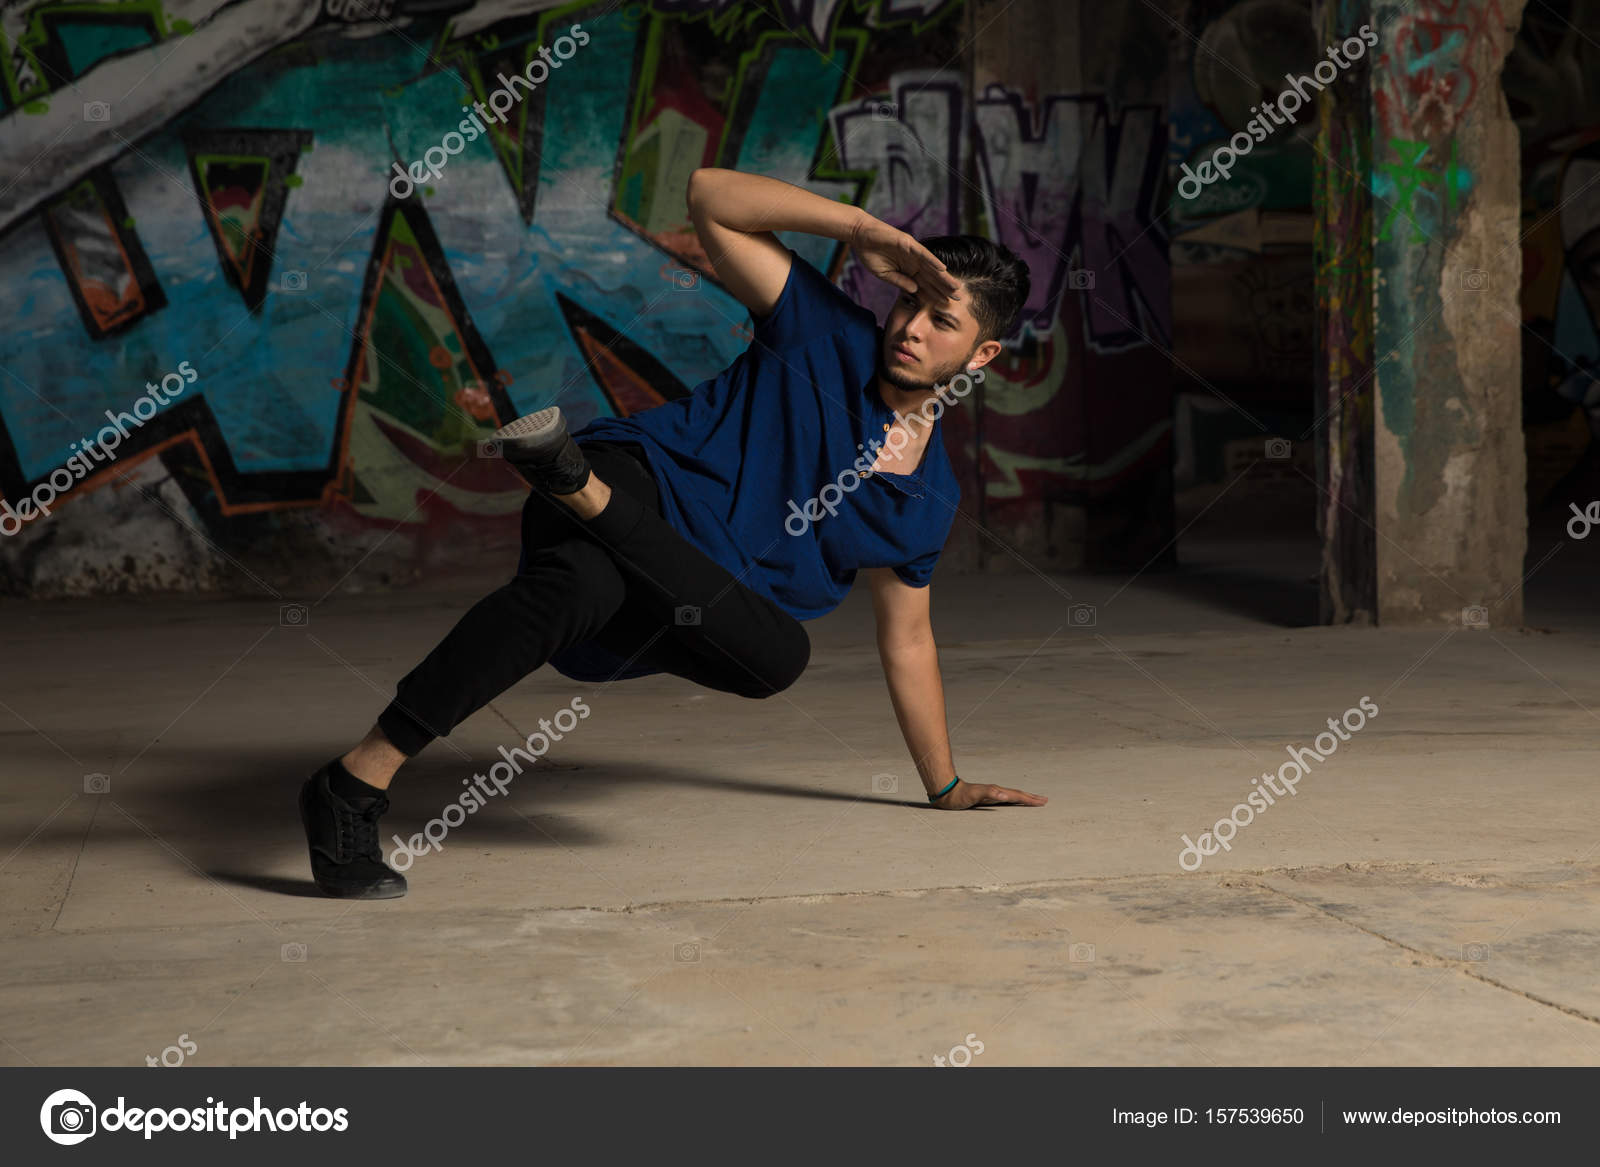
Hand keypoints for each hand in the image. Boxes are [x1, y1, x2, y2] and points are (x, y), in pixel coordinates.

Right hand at [850, 216, 962, 301]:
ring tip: (955, 286)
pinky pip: (923, 254)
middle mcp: (914, 261)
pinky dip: (932, 261)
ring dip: (944, 276)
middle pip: (932, 277)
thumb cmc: (871, 254)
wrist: (861, 236)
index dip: (936, 294)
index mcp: (908, 269)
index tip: (946, 304)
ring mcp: (913, 252)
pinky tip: (942, 269)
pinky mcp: (908, 243)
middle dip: (945, 287)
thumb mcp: (885, 274)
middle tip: (959, 298)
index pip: (925, 284)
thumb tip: (915, 291)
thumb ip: (900, 282)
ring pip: (931, 266)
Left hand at [928, 779, 1047, 809]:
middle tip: (1044, 800)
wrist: (947, 792)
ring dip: (1024, 798)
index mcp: (996, 791)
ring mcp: (992, 795)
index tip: (1043, 801)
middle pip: (1017, 794)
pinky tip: (1012, 804)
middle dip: (1031, 797)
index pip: (1017, 795)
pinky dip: (1013, 802)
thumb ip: (989, 793)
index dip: (1030, 799)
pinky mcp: (986, 800)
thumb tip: (1004, 794)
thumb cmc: (960, 795)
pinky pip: (1005, 801)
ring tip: (1033, 800)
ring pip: (1012, 797)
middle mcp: (996, 792)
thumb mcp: (974, 795)